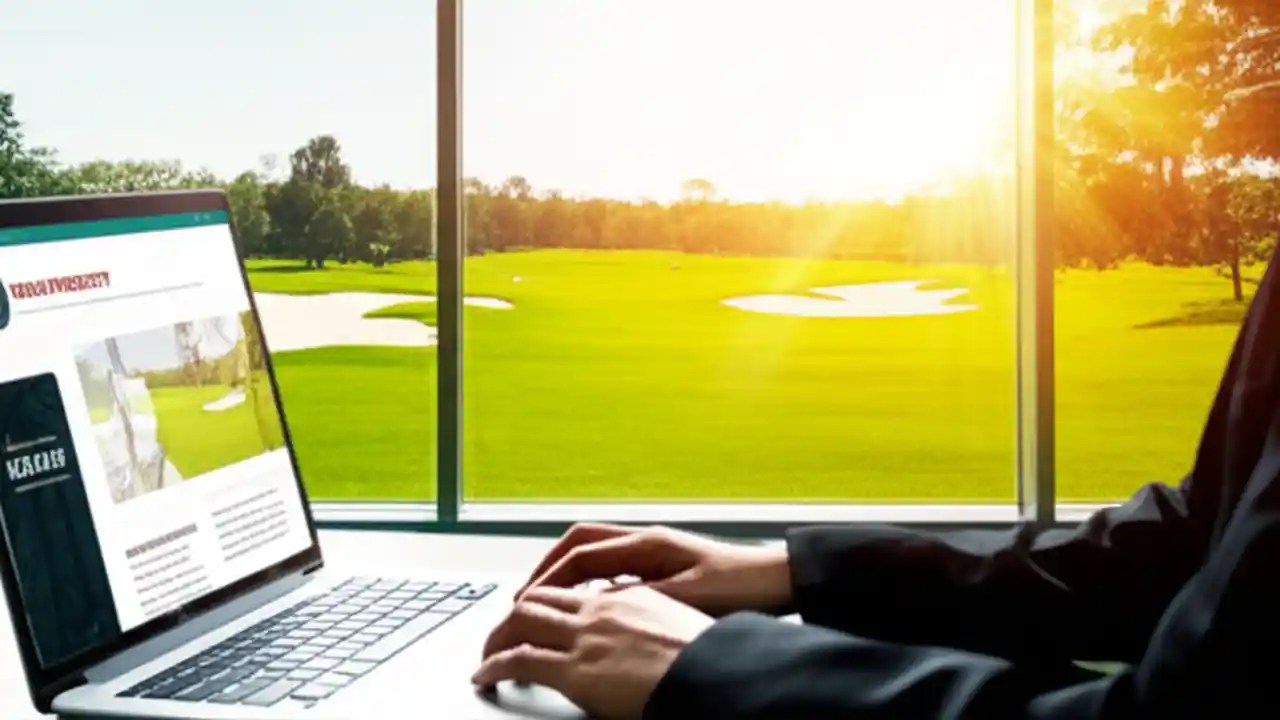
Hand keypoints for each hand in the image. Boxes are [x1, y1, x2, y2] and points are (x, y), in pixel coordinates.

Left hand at [476, 585, 713, 719]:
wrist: (719, 673)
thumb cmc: (712, 659)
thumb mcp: (686, 631)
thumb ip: (657, 626)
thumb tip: (651, 640)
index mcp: (632, 598)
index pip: (577, 586)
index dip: (550, 597)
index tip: (538, 608)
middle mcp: (602, 609)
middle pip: (542, 596)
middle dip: (516, 611)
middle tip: (502, 630)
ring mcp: (586, 636)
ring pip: (523, 620)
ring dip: (498, 635)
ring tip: (487, 653)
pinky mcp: (575, 670)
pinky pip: (520, 660)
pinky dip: (495, 665)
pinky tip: (486, 674)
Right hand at [515, 523, 792, 615]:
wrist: (774, 579)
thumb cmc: (738, 586)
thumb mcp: (682, 597)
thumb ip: (636, 597)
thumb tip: (592, 602)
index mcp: (647, 543)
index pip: (580, 553)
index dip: (548, 576)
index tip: (526, 599)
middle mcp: (646, 539)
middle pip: (579, 543)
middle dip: (547, 567)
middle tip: (524, 595)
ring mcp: (653, 549)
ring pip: (594, 552)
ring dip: (566, 572)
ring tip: (546, 599)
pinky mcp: (663, 563)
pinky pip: (612, 566)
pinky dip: (589, 580)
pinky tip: (587, 604)